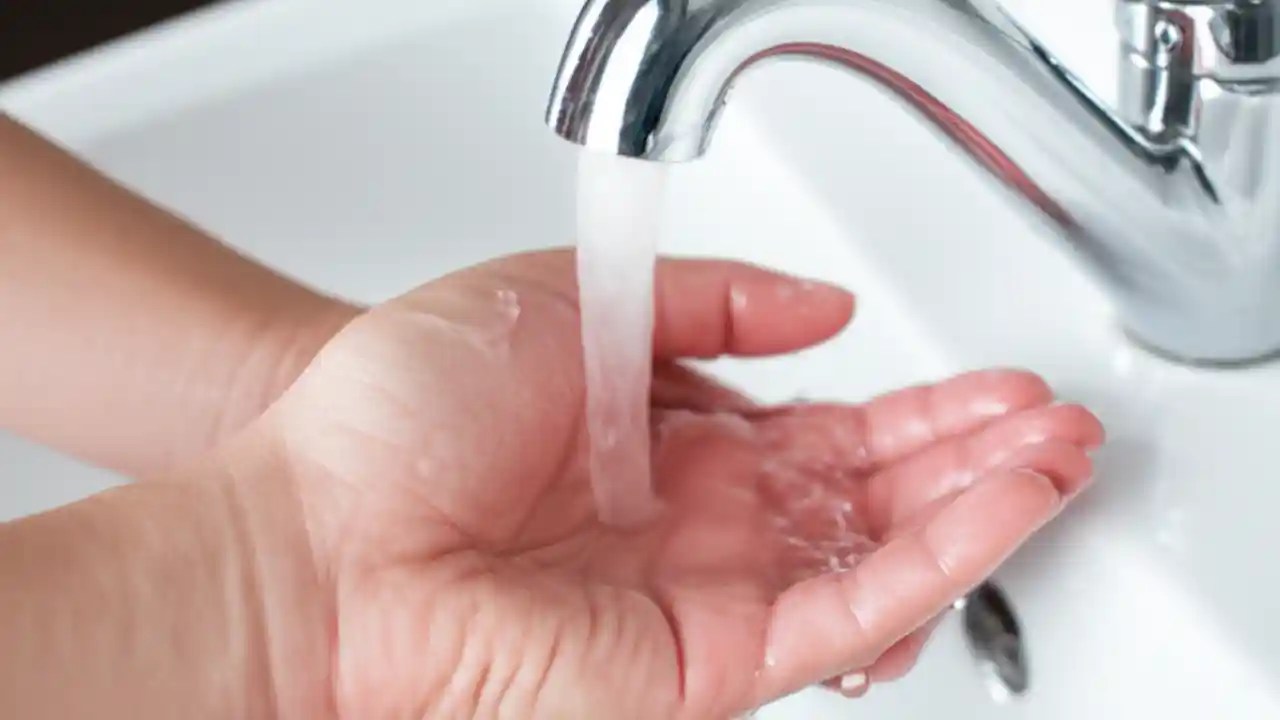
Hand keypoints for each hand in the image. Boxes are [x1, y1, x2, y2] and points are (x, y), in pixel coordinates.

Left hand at [223, 250, 1101, 718]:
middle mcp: (689, 522)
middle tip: (1049, 420)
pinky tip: (1001, 513)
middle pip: (861, 493)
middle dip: (965, 455)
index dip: (906, 405)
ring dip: (973, 506)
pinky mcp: (707, 662)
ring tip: (1056, 458)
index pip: (814, 430)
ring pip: (872, 554)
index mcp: (657, 439)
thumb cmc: (399, 416)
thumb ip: (710, 301)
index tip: (980, 381)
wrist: (321, 534)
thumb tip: (822, 312)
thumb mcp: (571, 296)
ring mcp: (704, 595)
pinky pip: (845, 612)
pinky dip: (935, 563)